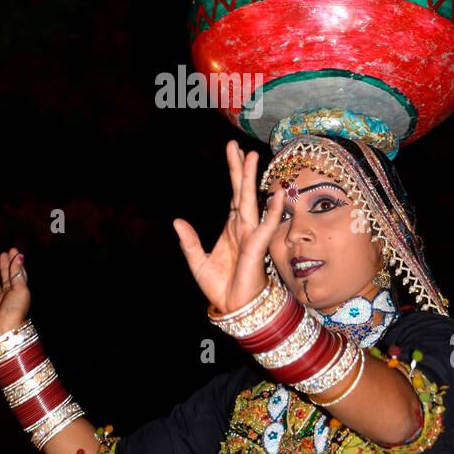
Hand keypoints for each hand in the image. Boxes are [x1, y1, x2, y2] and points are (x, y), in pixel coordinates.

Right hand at [0, 247, 30, 345]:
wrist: (3, 333)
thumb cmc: (14, 311)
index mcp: (18, 293)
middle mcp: (6, 298)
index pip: (17, 275)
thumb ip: (17, 273)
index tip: (13, 250)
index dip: (16, 263)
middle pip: (6, 279)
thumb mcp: (20, 290)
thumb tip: (20, 256)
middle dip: (4, 267)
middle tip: (3, 254)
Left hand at [173, 141, 284, 315]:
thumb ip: (189, 241)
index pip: (233, 194)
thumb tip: (177, 221)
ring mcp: (251, 235)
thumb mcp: (198, 262)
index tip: (232, 150)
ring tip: (252, 158)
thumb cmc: (220, 286)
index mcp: (231, 227)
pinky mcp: (256, 247)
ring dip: (251, 180)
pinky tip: (276, 195)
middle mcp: (243, 227)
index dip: (233, 172)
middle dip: (240, 168)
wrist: (232, 307)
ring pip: (251, 201)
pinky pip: (265, 226)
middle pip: (242, 191)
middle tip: (238, 146)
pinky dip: (271, 211)